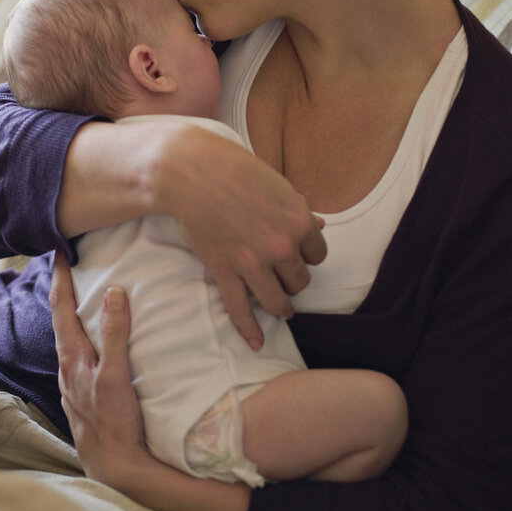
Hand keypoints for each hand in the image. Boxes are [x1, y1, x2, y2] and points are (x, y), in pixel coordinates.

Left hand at [49, 253, 148, 484]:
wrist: (114, 466)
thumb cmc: (114, 422)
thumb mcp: (115, 376)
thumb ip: (115, 334)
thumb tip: (114, 293)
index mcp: (72, 357)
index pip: (62, 306)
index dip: (61, 276)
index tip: (59, 249)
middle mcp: (67, 366)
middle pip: (61, 318)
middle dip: (63, 289)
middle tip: (68, 262)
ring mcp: (73, 381)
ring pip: (69, 337)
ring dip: (72, 313)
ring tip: (81, 292)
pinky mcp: (83, 393)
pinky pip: (79, 353)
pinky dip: (82, 335)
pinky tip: (91, 339)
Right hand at [154, 123, 326, 348]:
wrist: (190, 172)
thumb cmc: (233, 168)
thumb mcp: (275, 184)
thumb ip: (298, 208)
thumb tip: (321, 224)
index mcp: (299, 221)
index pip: (318, 254)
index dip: (306, 253)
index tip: (296, 252)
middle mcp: (282, 246)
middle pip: (300, 280)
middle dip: (292, 278)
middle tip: (281, 273)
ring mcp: (253, 262)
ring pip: (277, 300)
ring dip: (280, 306)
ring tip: (280, 307)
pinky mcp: (225, 271)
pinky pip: (240, 308)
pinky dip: (249, 329)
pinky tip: (256, 342)